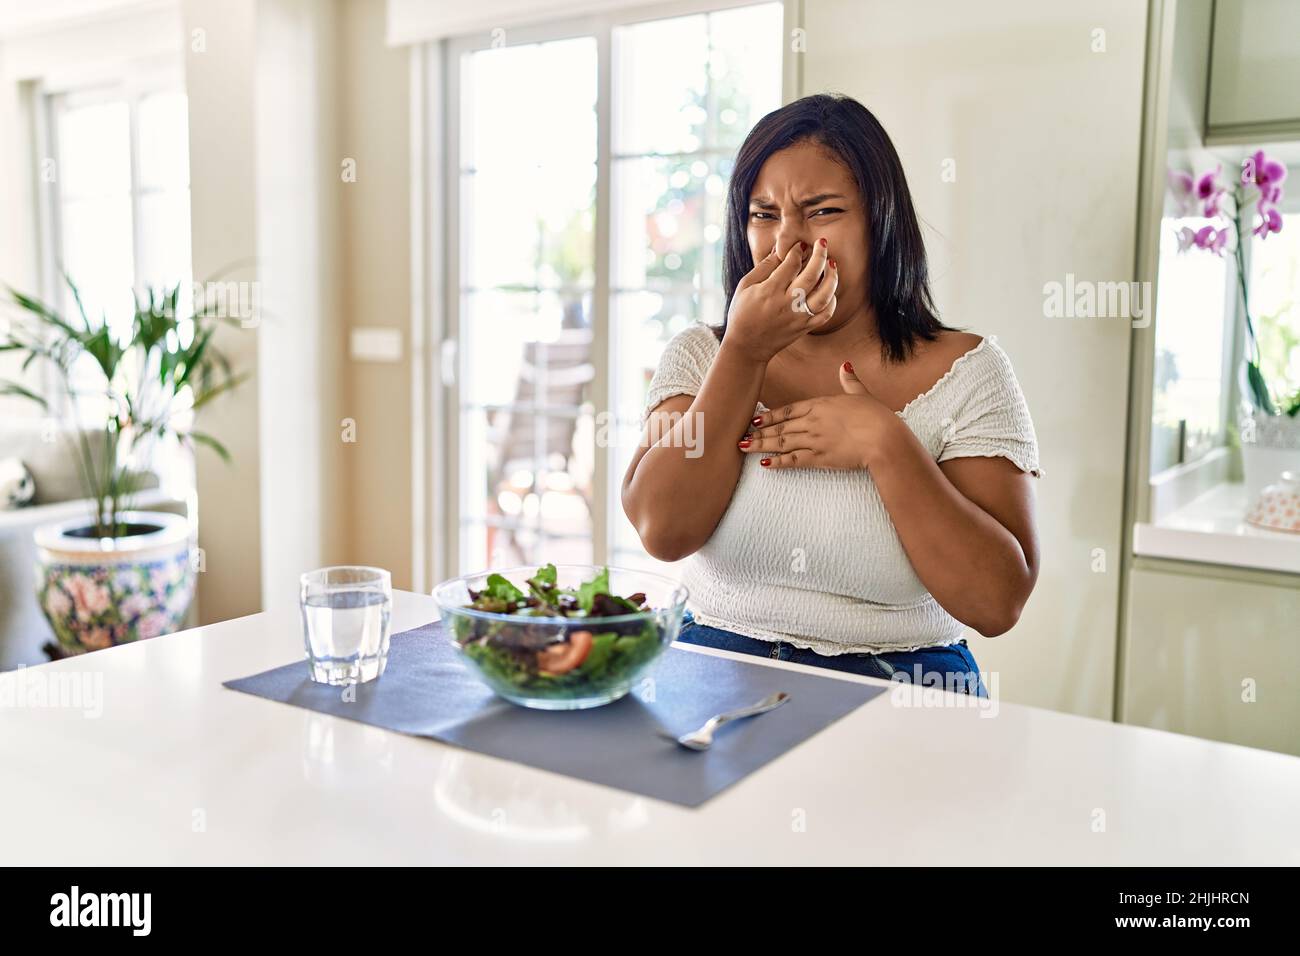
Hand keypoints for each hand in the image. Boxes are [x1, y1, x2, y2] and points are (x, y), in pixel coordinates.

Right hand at [723, 238, 838, 364]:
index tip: (800, 245)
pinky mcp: (804, 328)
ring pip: (824, 295)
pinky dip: (832, 300)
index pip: (791, 264)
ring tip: (832, 264)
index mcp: (769, 291)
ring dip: (832, 277)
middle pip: (812, 275)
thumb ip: (764, 267)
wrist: (746, 347)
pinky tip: (829, 289)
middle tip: (822, 243)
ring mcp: (797, 317)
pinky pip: (825, 314)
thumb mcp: (745, 286)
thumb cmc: (742, 314)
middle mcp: (786, 304)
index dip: (798, 250)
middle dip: (820, 255)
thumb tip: (780, 250)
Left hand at [737, 361, 897, 469]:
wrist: (882, 439)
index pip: (787, 410)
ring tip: (744, 448)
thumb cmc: (876, 416)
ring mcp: (813, 440)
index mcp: (820, 405)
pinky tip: (765, 465)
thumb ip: (850, 381)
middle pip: (779, 427)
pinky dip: (778, 463)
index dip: (769, 416)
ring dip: (761, 446)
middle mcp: (812, 422)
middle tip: (740, 437)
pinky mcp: (819, 458)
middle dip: (758, 433)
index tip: (754, 420)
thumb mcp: (861, 394)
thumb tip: (846, 366)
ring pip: (780, 443)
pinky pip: (793, 460)